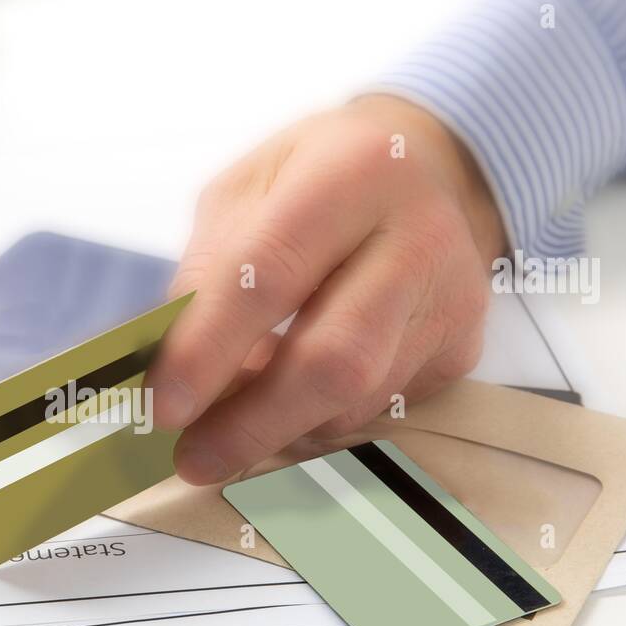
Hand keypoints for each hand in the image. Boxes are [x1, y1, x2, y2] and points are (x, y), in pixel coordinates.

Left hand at [147, 95, 505, 484]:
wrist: (429, 168)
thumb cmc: (315, 178)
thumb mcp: (244, 192)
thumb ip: (206, 272)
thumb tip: (171, 367)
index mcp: (354, 172)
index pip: (270, 276)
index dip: (210, 349)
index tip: (163, 407)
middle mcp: (419, 236)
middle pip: (334, 359)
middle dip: (252, 423)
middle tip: (193, 457)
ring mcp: (451, 299)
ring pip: (355, 399)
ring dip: (278, 428)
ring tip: (227, 426)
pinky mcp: (462, 350)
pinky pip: (377, 410)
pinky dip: (316, 420)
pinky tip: (285, 403)